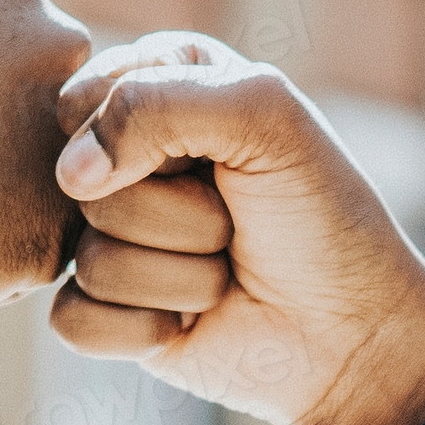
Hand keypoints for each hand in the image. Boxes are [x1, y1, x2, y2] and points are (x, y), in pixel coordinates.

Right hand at [49, 33, 424, 424]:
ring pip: (87, 257)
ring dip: (178, 275)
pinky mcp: (101, 311)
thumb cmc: (321, 216)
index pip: (86, 99)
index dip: (148, 134)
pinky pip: (74, 319)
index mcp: (156, 89)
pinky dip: (145, 327)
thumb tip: (71, 175)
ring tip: (225, 270)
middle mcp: (122, 162)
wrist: (354, 335)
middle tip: (234, 219)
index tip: (218, 152)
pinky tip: (191, 322)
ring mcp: (107, 238)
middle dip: (177, 212)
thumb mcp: (264, 117)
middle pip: (83, 184)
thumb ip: (157, 103)